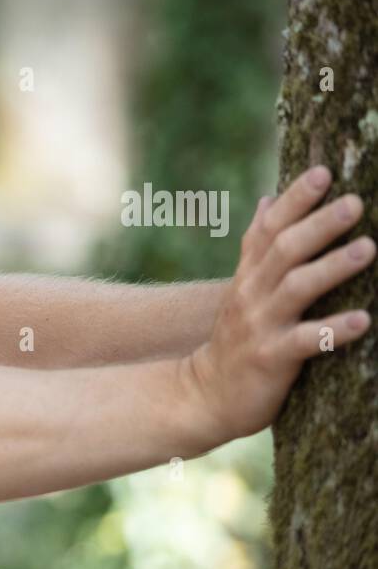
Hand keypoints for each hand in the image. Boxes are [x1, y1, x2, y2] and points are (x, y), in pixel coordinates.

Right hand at [186, 165, 372, 442]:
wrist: (206, 394)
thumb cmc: (236, 338)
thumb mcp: (242, 287)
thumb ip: (257, 246)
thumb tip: (268, 198)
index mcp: (249, 275)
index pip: (269, 228)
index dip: (295, 200)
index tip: (323, 173)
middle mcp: (252, 294)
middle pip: (284, 251)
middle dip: (319, 225)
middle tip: (355, 203)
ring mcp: (260, 326)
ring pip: (296, 289)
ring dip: (332, 267)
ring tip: (368, 248)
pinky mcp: (271, 358)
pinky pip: (305, 341)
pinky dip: (333, 330)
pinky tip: (363, 320)